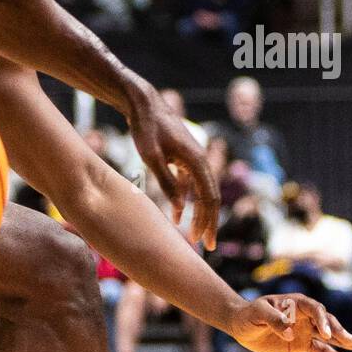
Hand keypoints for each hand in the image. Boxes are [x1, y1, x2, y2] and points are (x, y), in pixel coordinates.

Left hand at [128, 89, 219, 249]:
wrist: (142, 104)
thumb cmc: (145, 128)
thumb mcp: (151, 157)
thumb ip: (166, 181)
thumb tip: (179, 207)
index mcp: (196, 160)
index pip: (209, 198)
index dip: (209, 222)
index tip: (206, 242)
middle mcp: (199, 160)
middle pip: (209, 198)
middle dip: (207, 223)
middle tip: (204, 246)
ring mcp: (191, 158)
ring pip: (200, 192)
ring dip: (196, 214)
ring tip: (191, 236)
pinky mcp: (182, 158)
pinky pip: (189, 184)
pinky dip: (184, 200)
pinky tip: (176, 214)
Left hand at [228, 294, 351, 351]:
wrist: (241, 326)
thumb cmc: (249, 315)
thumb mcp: (258, 313)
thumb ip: (274, 320)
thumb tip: (290, 334)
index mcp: (295, 303)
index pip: (315, 309)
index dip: (322, 320)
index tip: (325, 333)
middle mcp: (304, 316)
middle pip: (326, 321)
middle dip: (337, 330)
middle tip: (350, 340)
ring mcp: (305, 331)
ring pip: (327, 336)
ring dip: (342, 340)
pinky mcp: (302, 345)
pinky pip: (321, 350)